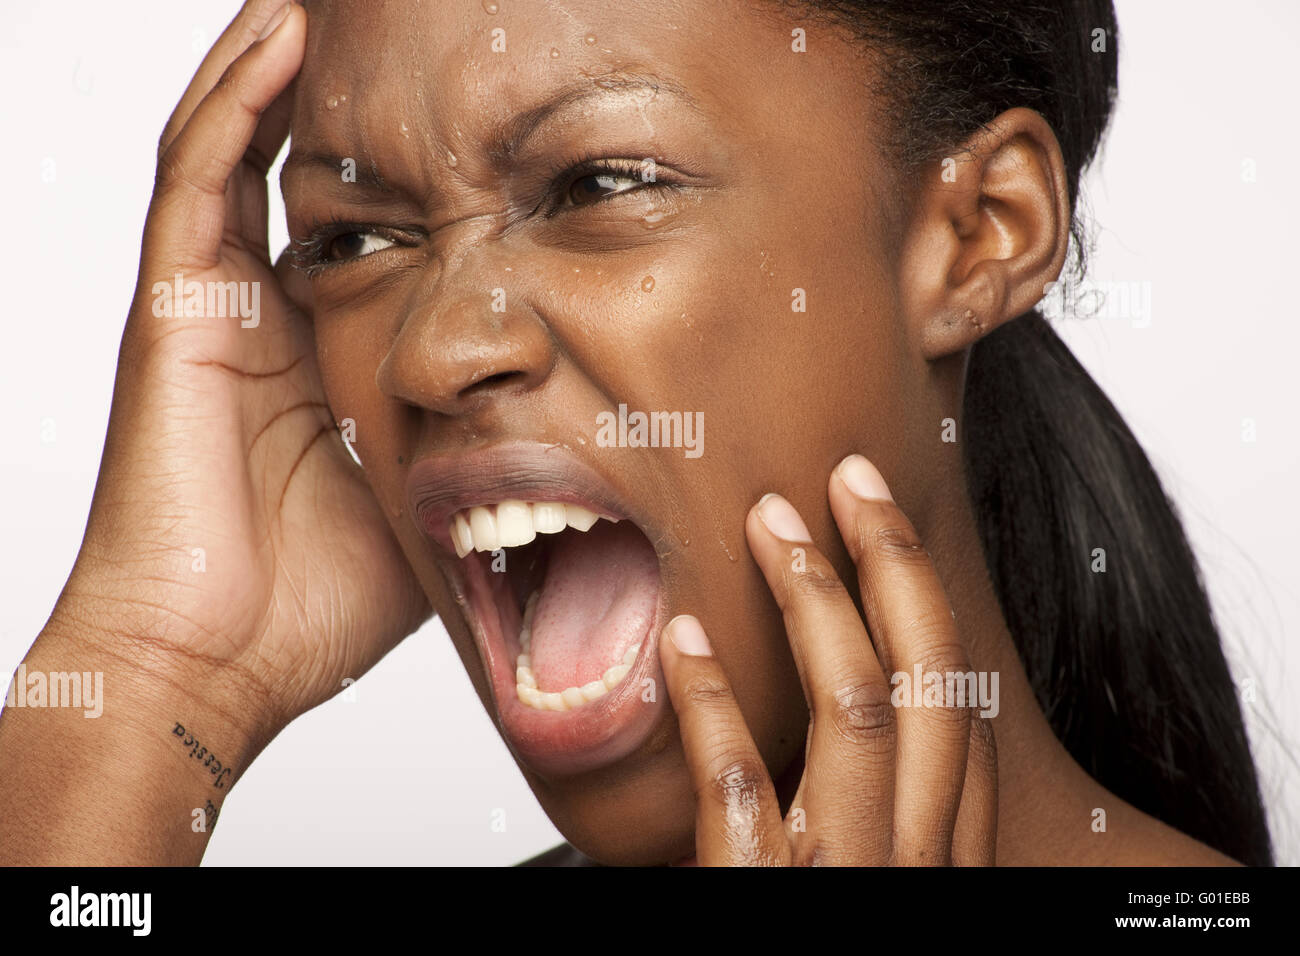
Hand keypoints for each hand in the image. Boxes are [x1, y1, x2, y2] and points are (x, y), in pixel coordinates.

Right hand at [49, 0, 427, 746]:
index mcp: (317, 352)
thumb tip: (578, 461)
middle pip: (294, 166)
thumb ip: (482, 460)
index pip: (355, 224)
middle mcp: (261, 310)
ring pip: (233, 143)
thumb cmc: (314, 602)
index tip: (468, 117)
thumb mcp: (429, 504)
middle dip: (339, 92)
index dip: (396, 162)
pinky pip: (195, 178)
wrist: (217, 664)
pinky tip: (276, 35)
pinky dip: (231, 100)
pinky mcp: (175, 309)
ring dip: (277, 63)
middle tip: (398, 31)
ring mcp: (213, 302)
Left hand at [658, 454, 997, 864]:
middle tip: (853, 479)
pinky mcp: (761, 893)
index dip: (929, 610)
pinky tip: (681, 638)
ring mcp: (847, 875)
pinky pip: (736, 778)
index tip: (888, 538)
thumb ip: (861, 825)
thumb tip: (823, 744)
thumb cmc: (815, 949)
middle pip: (930, 681)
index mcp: (947, 861)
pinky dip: (708, 697)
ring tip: (769, 521)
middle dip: (895, 562)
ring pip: (854, 707)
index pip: (966, 717)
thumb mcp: (861, 881)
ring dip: (812, 595)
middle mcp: (914, 863)